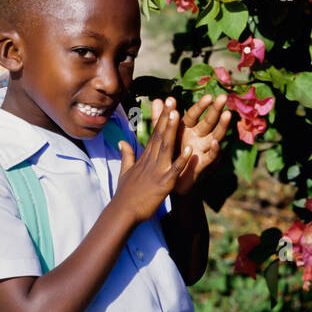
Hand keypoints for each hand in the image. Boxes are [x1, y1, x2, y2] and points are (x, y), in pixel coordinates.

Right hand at [114, 98, 191, 225]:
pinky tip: (189, 149)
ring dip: (173, 131)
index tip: (166, 104)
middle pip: (160, 135)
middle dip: (167, 117)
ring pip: (166, 147)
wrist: (123, 212)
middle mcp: (151, 160)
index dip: (161, 118)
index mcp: (145, 157)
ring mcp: (157, 171)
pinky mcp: (163, 183)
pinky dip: (181, 160)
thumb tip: (121, 142)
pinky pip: (174, 170)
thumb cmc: (125, 194)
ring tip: (179, 114)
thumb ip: (126, 155)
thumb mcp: (125, 171)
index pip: (155, 133)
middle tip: (173, 100)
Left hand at [154, 93, 229, 195]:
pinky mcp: (203, 163)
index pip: (194, 114)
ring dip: (221, 126)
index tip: (209, 96)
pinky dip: (213, 149)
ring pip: (215, 135)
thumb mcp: (164, 134)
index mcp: (187, 128)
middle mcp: (197, 136)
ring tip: (227, 114)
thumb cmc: (169, 153)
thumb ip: (160, 118)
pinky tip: (215, 142)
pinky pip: (210, 156)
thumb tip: (159, 99)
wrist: (169, 179)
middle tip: (223, 97)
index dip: (200, 106)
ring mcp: (202, 148)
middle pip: (208, 121)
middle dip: (216, 109)